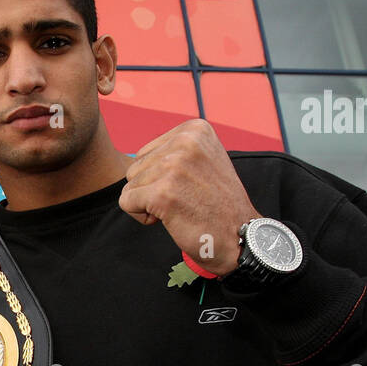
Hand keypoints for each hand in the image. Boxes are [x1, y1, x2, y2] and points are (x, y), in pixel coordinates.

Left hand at [117, 119, 258, 275]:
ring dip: (148, 202)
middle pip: (136, 167)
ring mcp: (173, 166)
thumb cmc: (217, 203)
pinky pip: (126, 202)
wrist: (239, 235)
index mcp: (195, 130)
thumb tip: (136, 156)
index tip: (189, 186)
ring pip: (130, 184)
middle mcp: (185, 142)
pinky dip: (141, 215)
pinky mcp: (162, 193)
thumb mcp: (203, 160)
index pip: (146, 152)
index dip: (160, 176)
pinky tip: (168, 218)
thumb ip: (174, 151)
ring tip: (179, 208)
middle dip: (152, 188)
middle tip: (185, 200)